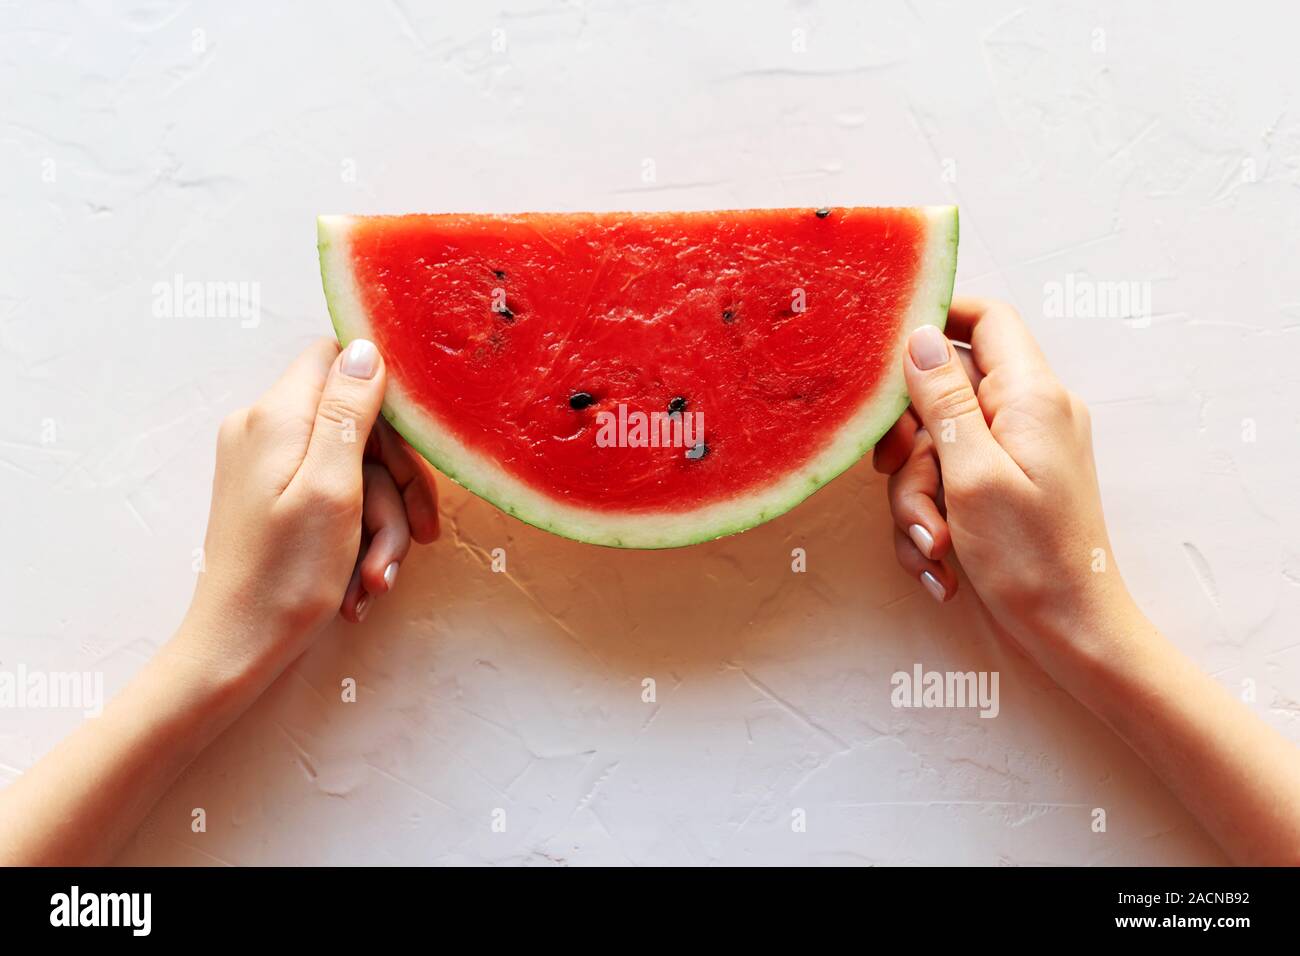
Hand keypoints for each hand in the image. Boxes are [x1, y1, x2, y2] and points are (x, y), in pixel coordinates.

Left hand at [184, 337, 439, 682]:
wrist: (236, 649)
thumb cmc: (286, 577)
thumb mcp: (333, 488)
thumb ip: (348, 412)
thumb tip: (366, 346)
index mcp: (277, 417)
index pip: (340, 360)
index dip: (386, 399)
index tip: (412, 450)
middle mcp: (265, 429)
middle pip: (357, 425)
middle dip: (394, 485)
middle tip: (416, 537)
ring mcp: (266, 464)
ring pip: (354, 470)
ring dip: (379, 525)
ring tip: (377, 579)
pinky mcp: (272, 496)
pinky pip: (333, 497)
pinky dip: (355, 537)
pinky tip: (358, 584)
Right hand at [874, 297, 1136, 663]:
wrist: (1072, 634)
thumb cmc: (1031, 560)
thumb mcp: (972, 474)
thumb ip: (943, 400)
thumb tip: (919, 335)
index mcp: (1032, 397)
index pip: (986, 319)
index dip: (935, 319)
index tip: (885, 353)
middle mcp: (1029, 415)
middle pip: (944, 394)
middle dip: (911, 446)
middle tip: (894, 476)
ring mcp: (1018, 453)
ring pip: (936, 448)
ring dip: (917, 498)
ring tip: (933, 545)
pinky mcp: (1005, 489)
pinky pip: (949, 484)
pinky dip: (934, 521)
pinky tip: (940, 564)